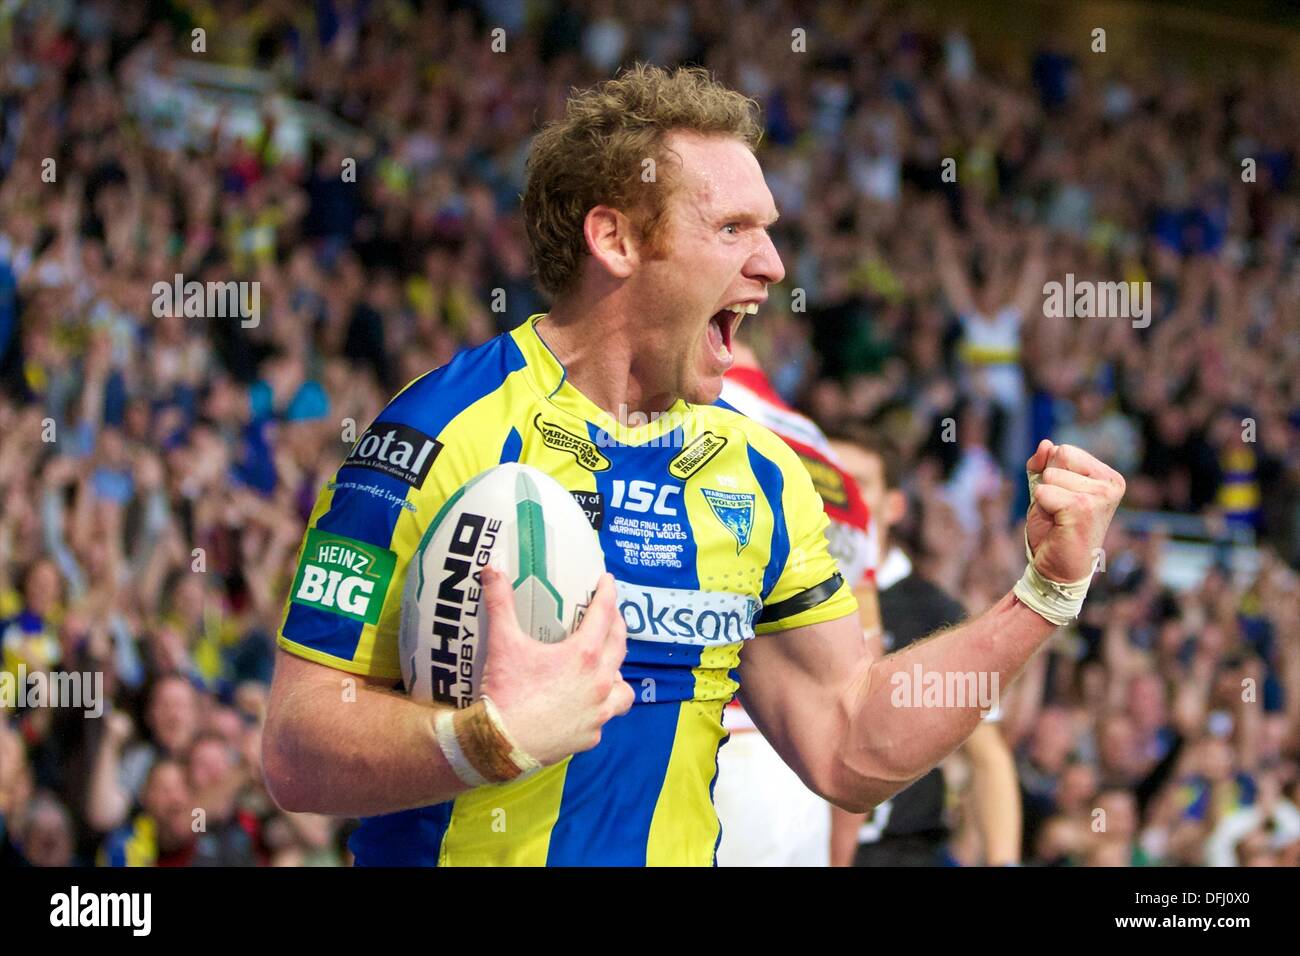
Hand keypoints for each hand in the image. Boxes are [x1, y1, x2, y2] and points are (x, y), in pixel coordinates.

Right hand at [478, 568, 633, 766]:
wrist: (500, 744)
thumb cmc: (505, 691)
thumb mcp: (503, 643)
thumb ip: (500, 603)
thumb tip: (491, 568)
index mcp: (583, 655)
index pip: (604, 615)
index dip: (608, 594)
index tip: (609, 582)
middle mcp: (599, 682)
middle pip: (620, 647)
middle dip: (618, 627)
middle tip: (610, 616)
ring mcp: (598, 712)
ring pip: (623, 689)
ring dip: (616, 675)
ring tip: (605, 669)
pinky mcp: (590, 736)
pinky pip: (603, 718)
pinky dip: (598, 709)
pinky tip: (585, 707)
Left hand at [1025, 440, 1125, 582]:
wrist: (1057, 568)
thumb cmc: (1054, 529)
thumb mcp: (1046, 488)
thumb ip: (1044, 464)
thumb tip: (1046, 444)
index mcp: (1108, 476)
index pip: (1064, 450)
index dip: (1051, 474)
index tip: (1061, 500)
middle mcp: (1111, 484)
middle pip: (1060, 455)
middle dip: (1048, 483)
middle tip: (1058, 510)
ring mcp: (1100, 496)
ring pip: (1050, 475)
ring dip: (1045, 497)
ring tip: (1058, 518)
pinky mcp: (1083, 508)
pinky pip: (1044, 491)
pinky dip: (1042, 507)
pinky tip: (1058, 524)